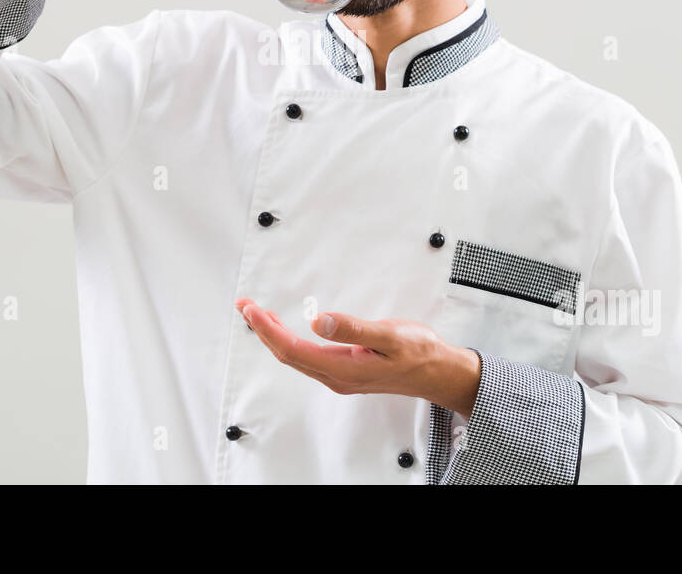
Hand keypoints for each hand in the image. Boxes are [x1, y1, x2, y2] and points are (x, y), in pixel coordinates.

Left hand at [234, 297, 481, 418]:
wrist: (437, 373)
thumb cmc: (418, 352)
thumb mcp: (389, 334)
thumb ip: (352, 328)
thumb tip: (317, 320)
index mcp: (342, 368)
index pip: (292, 349)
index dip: (267, 330)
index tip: (250, 310)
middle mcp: (335, 376)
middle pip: (287, 355)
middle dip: (262, 330)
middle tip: (244, 305)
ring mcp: (339, 376)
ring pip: (295, 357)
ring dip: (273, 335)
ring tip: (256, 314)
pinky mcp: (344, 371)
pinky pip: (306, 357)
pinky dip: (289, 340)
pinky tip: (285, 329)